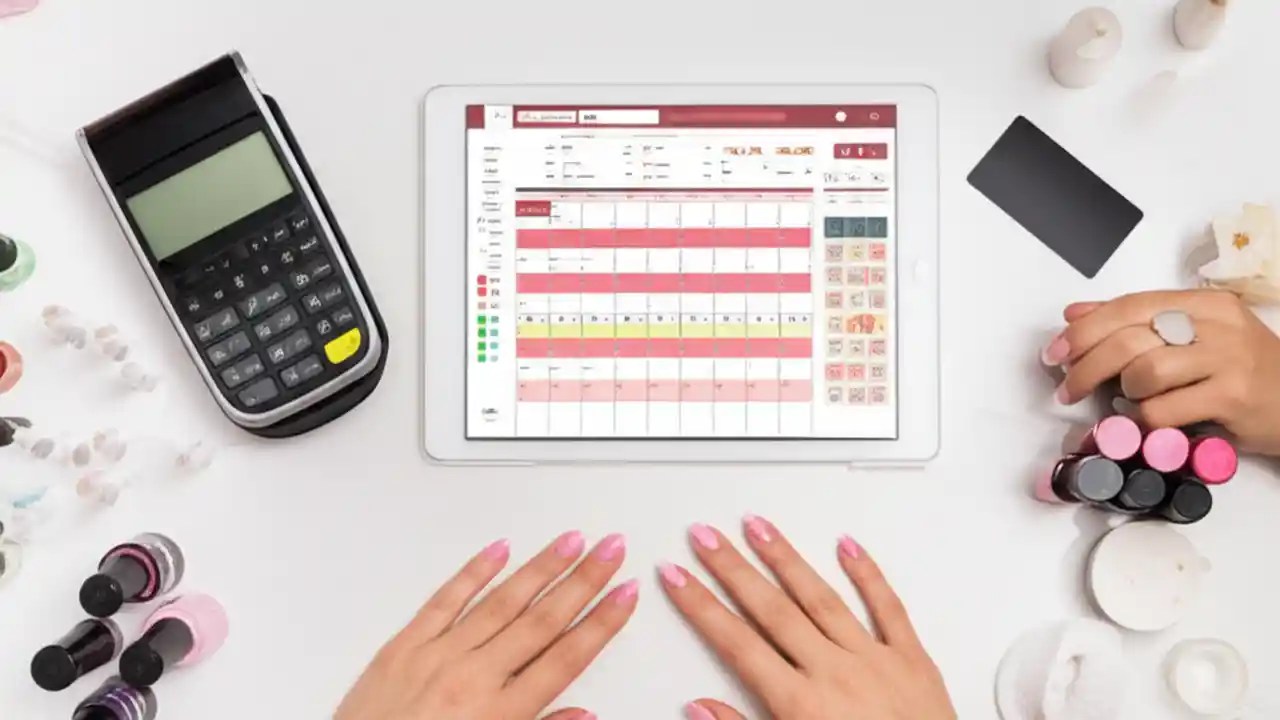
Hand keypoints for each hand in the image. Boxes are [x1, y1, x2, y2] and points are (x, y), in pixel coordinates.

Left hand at [335, 531, 635, 719]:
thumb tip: (583, 716)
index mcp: (500, 715)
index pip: (566, 659)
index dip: (602, 623)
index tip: (625, 596)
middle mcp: (472, 679)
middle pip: (543, 621)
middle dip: (584, 581)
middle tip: (611, 550)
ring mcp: (437, 657)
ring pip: (502, 601)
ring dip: (542, 567)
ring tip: (571, 542)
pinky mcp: (402, 646)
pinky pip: (444, 600)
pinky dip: (474, 572)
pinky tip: (500, 550)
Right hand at [660, 516, 955, 719]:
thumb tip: (699, 707)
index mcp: (802, 707)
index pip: (737, 644)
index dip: (701, 607)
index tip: (677, 578)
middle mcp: (835, 674)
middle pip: (772, 610)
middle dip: (733, 569)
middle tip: (705, 536)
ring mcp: (876, 662)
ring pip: (821, 597)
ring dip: (785, 559)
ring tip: (758, 527)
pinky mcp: (914, 661)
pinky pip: (889, 608)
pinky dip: (868, 574)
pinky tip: (847, 545)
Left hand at [1045, 289, 1279, 453]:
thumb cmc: (1244, 372)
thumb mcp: (1195, 338)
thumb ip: (1136, 323)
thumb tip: (1073, 314)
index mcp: (1203, 303)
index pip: (1128, 306)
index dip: (1083, 329)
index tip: (1054, 352)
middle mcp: (1216, 325)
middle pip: (1129, 338)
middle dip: (1085, 365)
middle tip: (1066, 388)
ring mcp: (1227, 360)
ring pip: (1145, 372)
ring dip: (1124, 393)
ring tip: (1130, 402)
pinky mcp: (1232, 397)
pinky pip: (1164, 410)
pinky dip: (1144, 421)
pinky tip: (1148, 423)